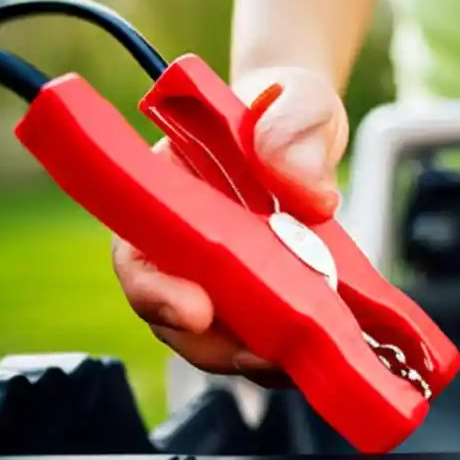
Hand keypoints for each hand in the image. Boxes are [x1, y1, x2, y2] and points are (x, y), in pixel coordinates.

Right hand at [112, 66, 348, 384]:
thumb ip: (295, 127)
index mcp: (165, 193)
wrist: (307, 127)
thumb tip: (308, 192)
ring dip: (255, 359)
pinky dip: (287, 355)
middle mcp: (181, 247)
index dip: (155, 292)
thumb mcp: (296, 101)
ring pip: (219, 340)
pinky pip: (263, 340)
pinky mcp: (260, 301)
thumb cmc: (284, 108)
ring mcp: (220, 281)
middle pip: (174, 319)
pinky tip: (322, 352)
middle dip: (214, 345)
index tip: (194, 310)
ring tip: (301, 359)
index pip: (137, 256)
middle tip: (264, 355)